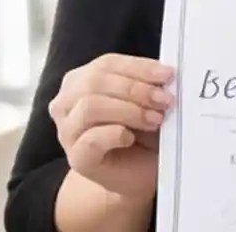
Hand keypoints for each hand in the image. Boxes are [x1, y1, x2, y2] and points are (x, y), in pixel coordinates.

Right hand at [49, 53, 175, 200]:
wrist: (138, 173)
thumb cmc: (142, 133)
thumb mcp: (148, 101)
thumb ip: (150, 84)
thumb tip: (166, 74)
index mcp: (82, 80)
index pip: (107, 64)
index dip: (139, 67)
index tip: (167, 75)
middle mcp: (68, 102)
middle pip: (95, 82)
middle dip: (136, 89)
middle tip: (164, 101)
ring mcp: (68, 131)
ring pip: (90, 106)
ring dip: (129, 111)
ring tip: (154, 120)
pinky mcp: (76, 158)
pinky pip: (90, 140)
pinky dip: (114, 134)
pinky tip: (130, 137)